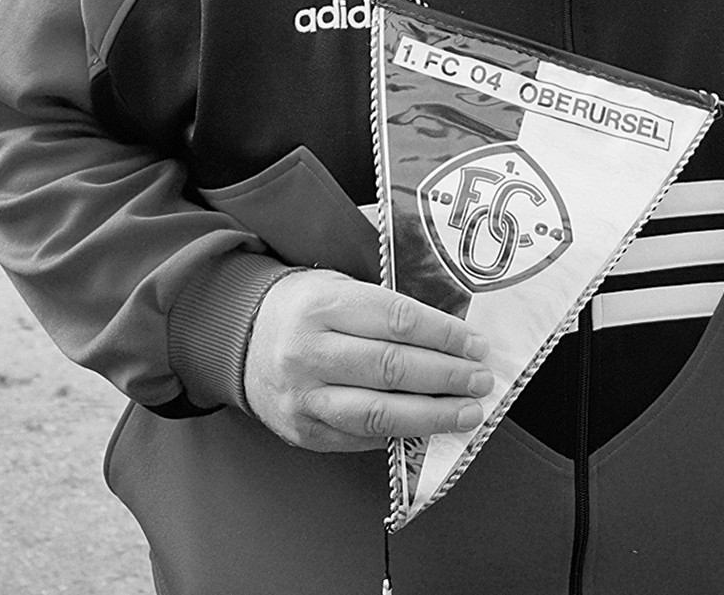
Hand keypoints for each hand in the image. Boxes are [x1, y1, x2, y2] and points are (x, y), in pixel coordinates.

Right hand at [243, 268, 493, 451]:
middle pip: (392, 368)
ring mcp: (305, 397)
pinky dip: (402, 434)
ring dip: (432, 415)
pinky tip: (430, 427)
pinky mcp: (305, 432)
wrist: (243, 339)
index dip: (443, 335)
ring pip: (378, 413)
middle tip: (480, 379)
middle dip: (446, 376)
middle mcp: (310, 352)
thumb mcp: (339, 285)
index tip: (475, 344)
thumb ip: (386, 307)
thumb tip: (450, 331)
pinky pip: (361, 438)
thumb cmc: (304, 308)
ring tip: (467, 412)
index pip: (397, 320)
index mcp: (323, 305)